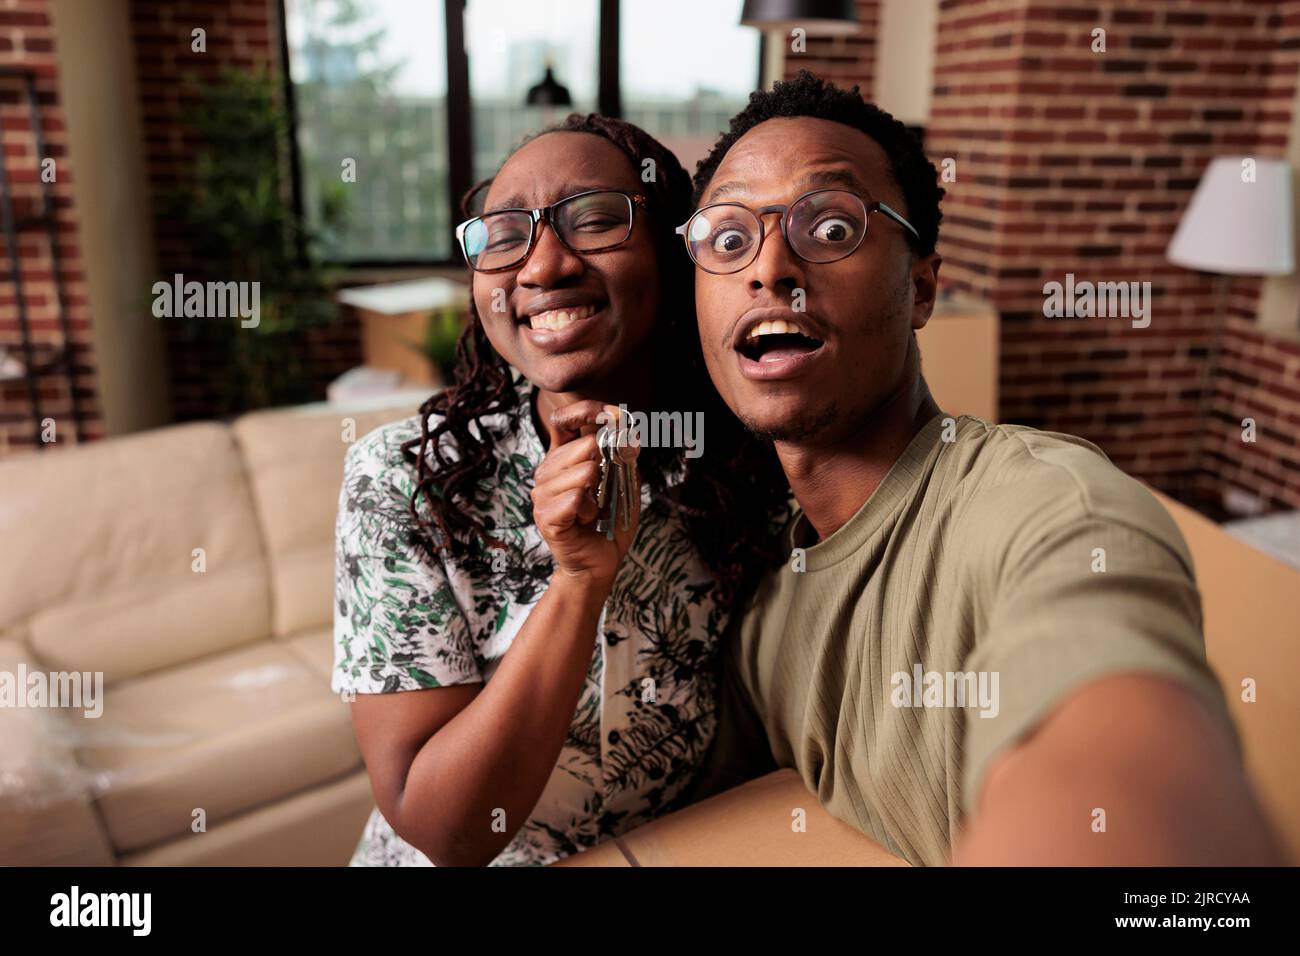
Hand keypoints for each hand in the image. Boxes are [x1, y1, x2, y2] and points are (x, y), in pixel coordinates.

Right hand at [531, 400, 641, 586]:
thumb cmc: (609, 522)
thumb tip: (630, 431)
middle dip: (605, 464)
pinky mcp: (546, 517)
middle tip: (603, 489)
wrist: (599, 563)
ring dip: (599, 494)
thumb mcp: (624, 483)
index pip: (563, 420)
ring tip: (593, 511)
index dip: (586, 411)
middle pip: (582, 446)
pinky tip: (586, 521)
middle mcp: (547, 472)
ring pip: (583, 473)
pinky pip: (576, 499)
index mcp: (562, 458)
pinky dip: (590, 510)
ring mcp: (542, 495)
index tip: (612, 415)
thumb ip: (625, 456)